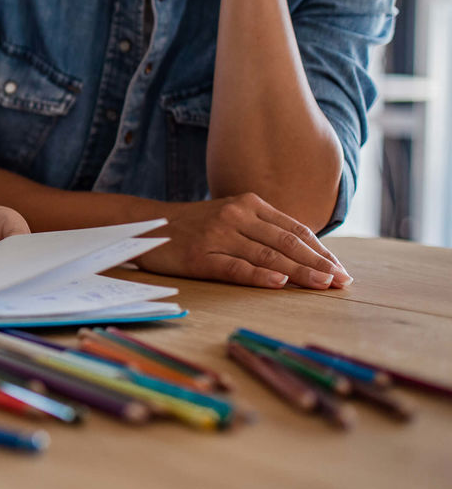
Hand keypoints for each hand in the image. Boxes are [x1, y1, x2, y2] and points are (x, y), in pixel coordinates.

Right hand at [137, 192, 351, 288]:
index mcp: (249, 204)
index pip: (295, 229)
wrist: (146, 225)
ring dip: (300, 272)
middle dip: (319, 263)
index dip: (321, 250)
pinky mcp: (202, 256)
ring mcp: (218, 235)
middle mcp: (236, 216)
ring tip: (324, 285)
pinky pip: (236, 267)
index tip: (341, 269)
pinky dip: (260, 275)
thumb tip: (307, 252)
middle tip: (342, 282)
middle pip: (287, 242)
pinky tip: (280, 282)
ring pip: (268, 255)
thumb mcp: (231, 216)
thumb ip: (263, 228)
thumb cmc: (195, 226)